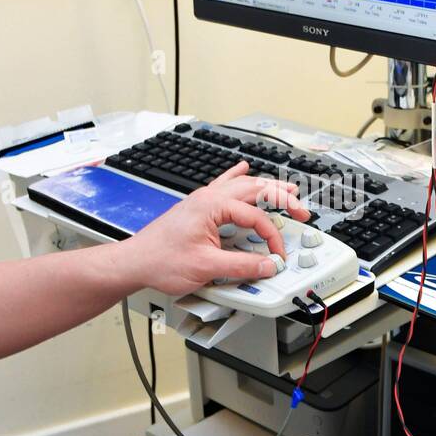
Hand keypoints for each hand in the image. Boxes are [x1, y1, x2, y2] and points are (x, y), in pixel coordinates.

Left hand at [118, 161, 309, 296]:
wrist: (134, 261)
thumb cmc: (160, 260)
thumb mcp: (206, 267)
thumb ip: (242, 266)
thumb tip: (268, 265)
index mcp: (212, 206)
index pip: (256, 217)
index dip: (272, 238)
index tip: (277, 257)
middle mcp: (208, 197)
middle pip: (254, 189)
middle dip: (281, 197)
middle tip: (301, 209)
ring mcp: (202, 200)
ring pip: (242, 185)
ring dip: (265, 186)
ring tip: (286, 190)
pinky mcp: (197, 207)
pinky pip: (223, 184)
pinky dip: (237, 177)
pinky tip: (242, 168)